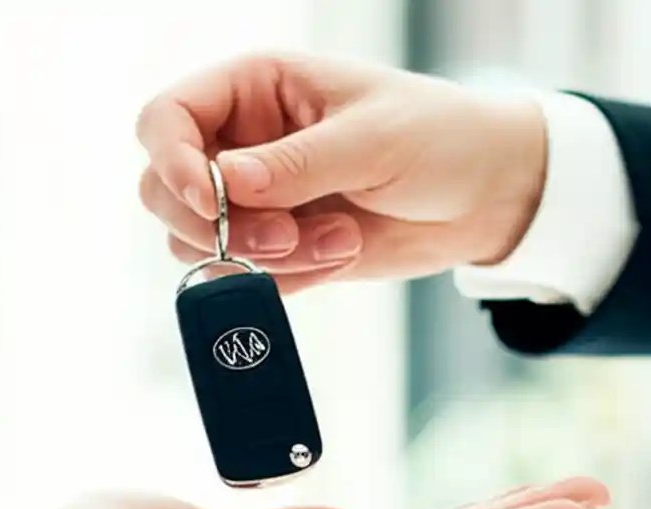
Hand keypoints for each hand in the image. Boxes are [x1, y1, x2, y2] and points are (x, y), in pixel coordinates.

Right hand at [136, 53, 546, 292]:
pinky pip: (247, 276)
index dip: (171, 161)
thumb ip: (297, 162)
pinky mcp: (282, 248)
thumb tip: (224, 182)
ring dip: (260, 256)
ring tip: (337, 240)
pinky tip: (345, 251)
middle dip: (213, 224)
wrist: (487, 195)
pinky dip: (287, 278)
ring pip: (200, 243)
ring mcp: (258, 201)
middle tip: (283, 237)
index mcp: (253, 89)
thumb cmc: (438, 136)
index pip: (165, 119)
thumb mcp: (373, 138)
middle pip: (163, 191)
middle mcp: (242, 143)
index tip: (208, 199)